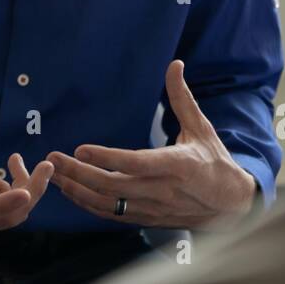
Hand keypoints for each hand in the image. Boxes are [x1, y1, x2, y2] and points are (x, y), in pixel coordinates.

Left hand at [47, 60, 257, 229]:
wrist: (231, 206)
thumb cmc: (215, 161)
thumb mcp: (201, 127)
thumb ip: (182, 97)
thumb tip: (175, 64)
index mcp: (177, 165)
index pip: (135, 162)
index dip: (106, 157)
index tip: (80, 148)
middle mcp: (161, 190)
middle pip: (112, 186)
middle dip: (78, 173)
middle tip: (53, 159)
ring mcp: (152, 208)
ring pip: (107, 204)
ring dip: (77, 191)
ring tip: (54, 176)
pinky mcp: (146, 219)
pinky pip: (111, 215)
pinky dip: (88, 205)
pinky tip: (71, 191)